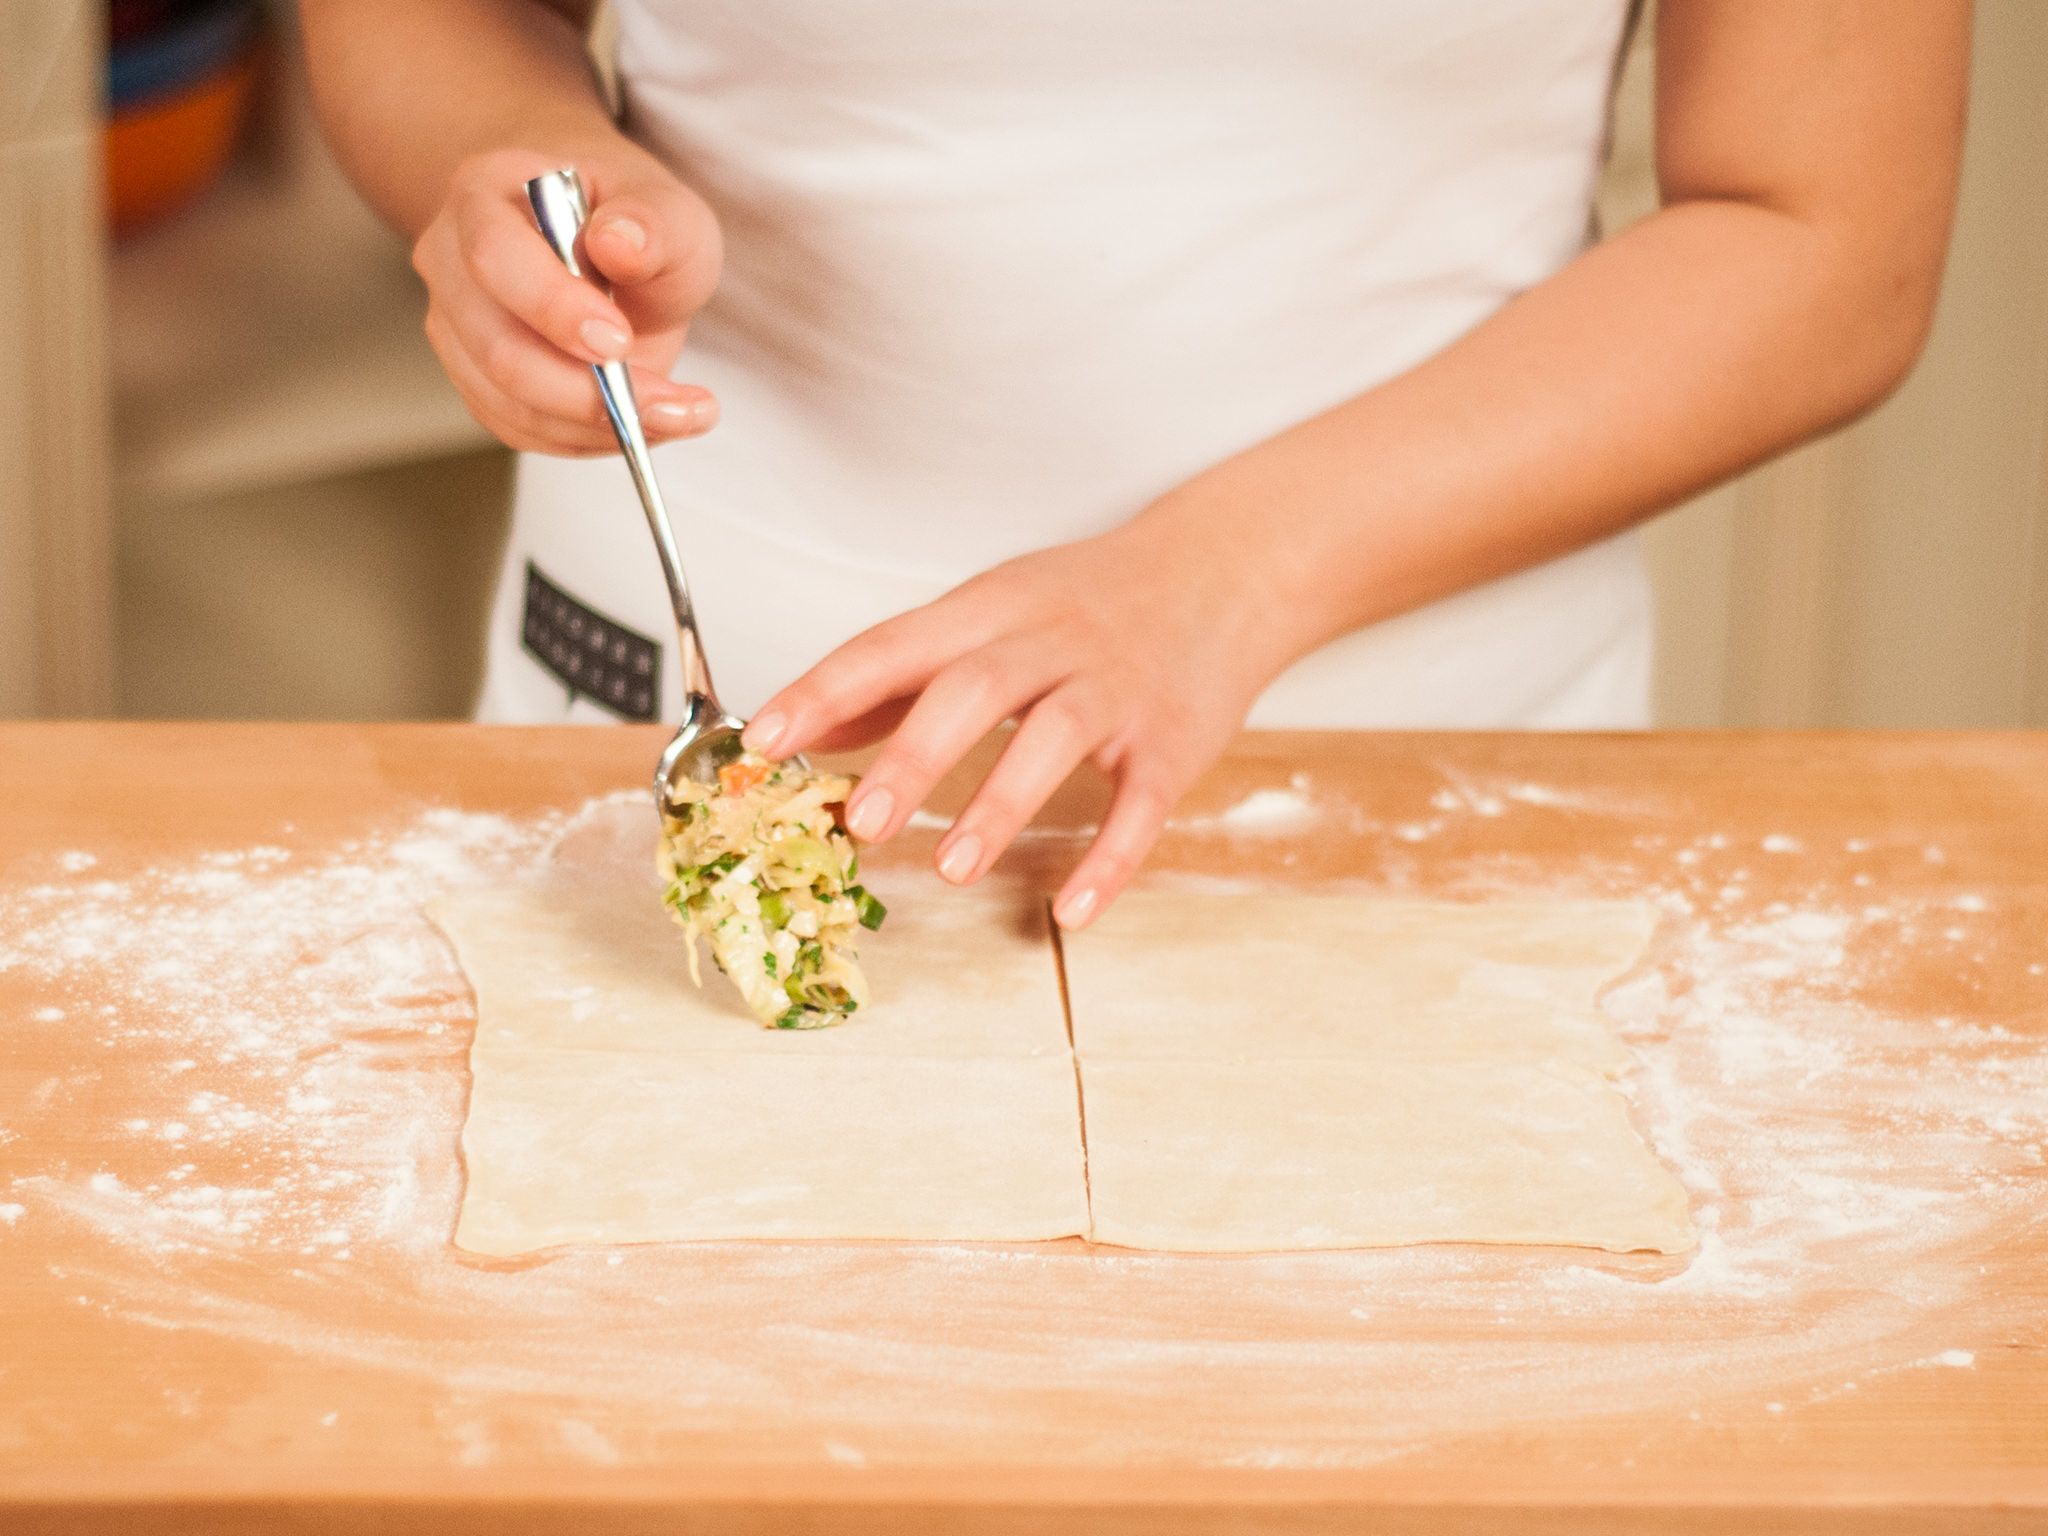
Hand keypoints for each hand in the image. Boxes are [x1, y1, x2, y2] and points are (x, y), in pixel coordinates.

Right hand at [411, 144, 723, 454]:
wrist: (611, 252)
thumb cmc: (633, 224)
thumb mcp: (666, 208)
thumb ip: (652, 223)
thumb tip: (620, 244)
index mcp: (485, 193)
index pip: (495, 255)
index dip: (552, 307)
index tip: (620, 340)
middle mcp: (452, 262)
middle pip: (498, 349)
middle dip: (587, 392)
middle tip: (673, 405)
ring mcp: (456, 327)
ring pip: (509, 403)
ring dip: (599, 426)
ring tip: (680, 415)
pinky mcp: (477, 380)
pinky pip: (522, 429)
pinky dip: (588, 439)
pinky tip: (644, 422)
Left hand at [742, 516, 1302, 927]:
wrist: (1225, 568)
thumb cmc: (1092, 600)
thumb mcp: (990, 613)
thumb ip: (900, 673)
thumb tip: (808, 725)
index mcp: (991, 609)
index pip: (895, 645)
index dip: (826, 689)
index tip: (765, 737)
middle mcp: (1051, 642)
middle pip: (975, 689)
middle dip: (914, 755)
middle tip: (863, 822)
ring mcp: (1115, 691)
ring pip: (1055, 739)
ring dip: (1001, 804)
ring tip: (954, 867)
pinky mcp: (1172, 741)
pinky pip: (1143, 803)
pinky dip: (1110, 860)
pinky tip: (1073, 909)